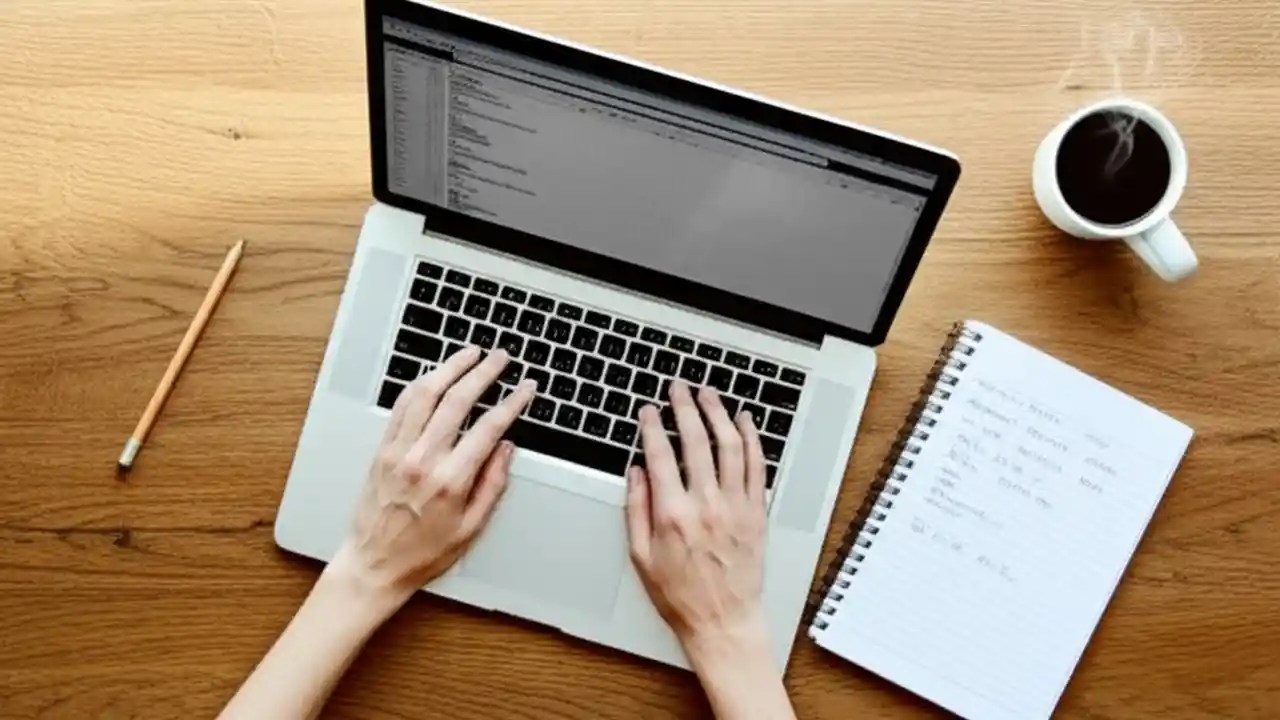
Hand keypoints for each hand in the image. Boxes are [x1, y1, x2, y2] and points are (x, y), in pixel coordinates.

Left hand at [328, 347, 534, 617]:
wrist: (373, 565)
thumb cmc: (421, 554)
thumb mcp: (471, 528)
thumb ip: (492, 485)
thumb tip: (505, 448)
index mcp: (449, 481)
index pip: (487, 428)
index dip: (511, 403)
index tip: (525, 390)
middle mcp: (422, 460)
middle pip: (457, 400)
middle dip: (484, 373)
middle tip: (501, 358)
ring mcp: (398, 451)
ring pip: (425, 394)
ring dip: (450, 368)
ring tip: (469, 353)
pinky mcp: (381, 450)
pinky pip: (401, 406)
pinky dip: (420, 384)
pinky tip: (435, 375)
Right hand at [625, 380, 769, 655]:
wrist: (723, 622)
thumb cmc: (681, 596)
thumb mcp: (640, 556)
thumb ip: (635, 509)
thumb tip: (635, 472)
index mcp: (672, 515)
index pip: (660, 455)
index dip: (651, 426)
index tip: (647, 410)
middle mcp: (706, 505)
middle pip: (696, 441)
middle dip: (684, 407)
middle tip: (678, 388)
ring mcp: (736, 507)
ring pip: (729, 446)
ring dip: (718, 414)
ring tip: (708, 395)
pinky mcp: (757, 513)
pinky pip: (757, 467)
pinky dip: (752, 439)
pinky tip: (744, 422)